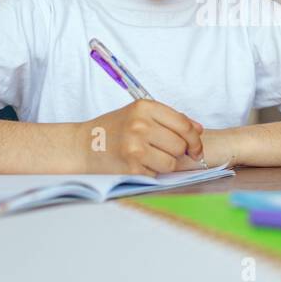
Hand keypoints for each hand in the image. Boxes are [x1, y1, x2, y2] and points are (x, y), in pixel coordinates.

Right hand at [81, 99, 203, 175]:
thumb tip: (198, 130)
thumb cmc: (113, 130)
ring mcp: (135, 147)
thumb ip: (169, 120)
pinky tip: (137, 165)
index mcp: (144, 107)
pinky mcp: (132, 167)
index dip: (195, 140)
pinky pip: (157, 174)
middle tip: (162, 152)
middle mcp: (140, 125)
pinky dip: (151, 172)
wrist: (82, 146)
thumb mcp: (138, 115)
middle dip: (177, 152)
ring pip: (171, 162)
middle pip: (180, 145)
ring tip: (148, 158)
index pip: (184, 125)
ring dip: (164, 164)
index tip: (195, 148)